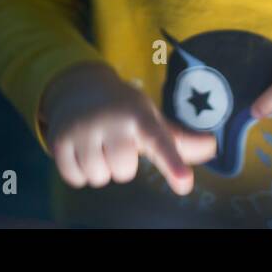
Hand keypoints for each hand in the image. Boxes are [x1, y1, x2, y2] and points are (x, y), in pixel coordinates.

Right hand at [40, 62, 217, 194]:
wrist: (78, 88)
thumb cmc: (124, 111)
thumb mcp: (151, 120)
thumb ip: (180, 141)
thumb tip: (212, 147)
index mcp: (141, 116)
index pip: (160, 143)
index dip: (173, 164)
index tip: (185, 183)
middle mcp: (112, 119)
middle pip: (123, 172)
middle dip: (120, 163)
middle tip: (116, 141)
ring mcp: (83, 128)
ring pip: (98, 177)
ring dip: (99, 167)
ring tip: (97, 143)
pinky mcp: (59, 139)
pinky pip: (75, 178)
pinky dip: (78, 170)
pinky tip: (80, 149)